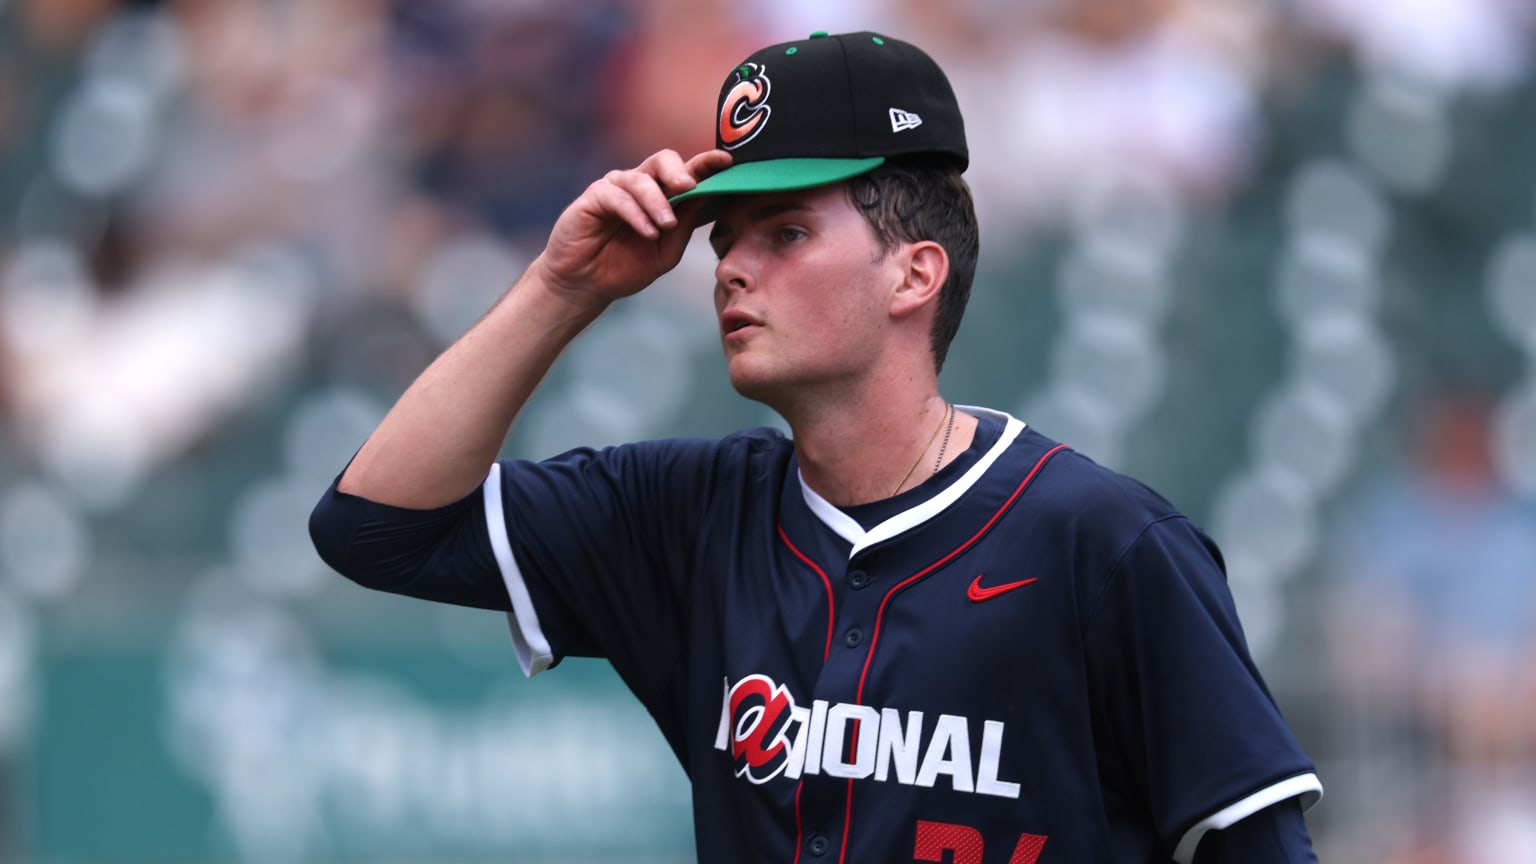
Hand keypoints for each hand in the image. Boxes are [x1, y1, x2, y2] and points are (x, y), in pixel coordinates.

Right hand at [532, 148, 731, 306]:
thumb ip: (685, 225)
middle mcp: (640, 186)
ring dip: (657, 202)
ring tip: (665, 226)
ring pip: (641, 179)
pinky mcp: (594, 197)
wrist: (587, 285)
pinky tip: (647, 231)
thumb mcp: (666, 251)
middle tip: (690, 186)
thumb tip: (707, 198)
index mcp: (661, 196)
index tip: (727, 162)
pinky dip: (636, 213)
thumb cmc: (625, 267)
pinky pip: (618, 197)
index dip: (706, 164)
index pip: (686, 173)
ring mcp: (616, 188)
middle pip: (663, 160)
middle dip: (680, 170)